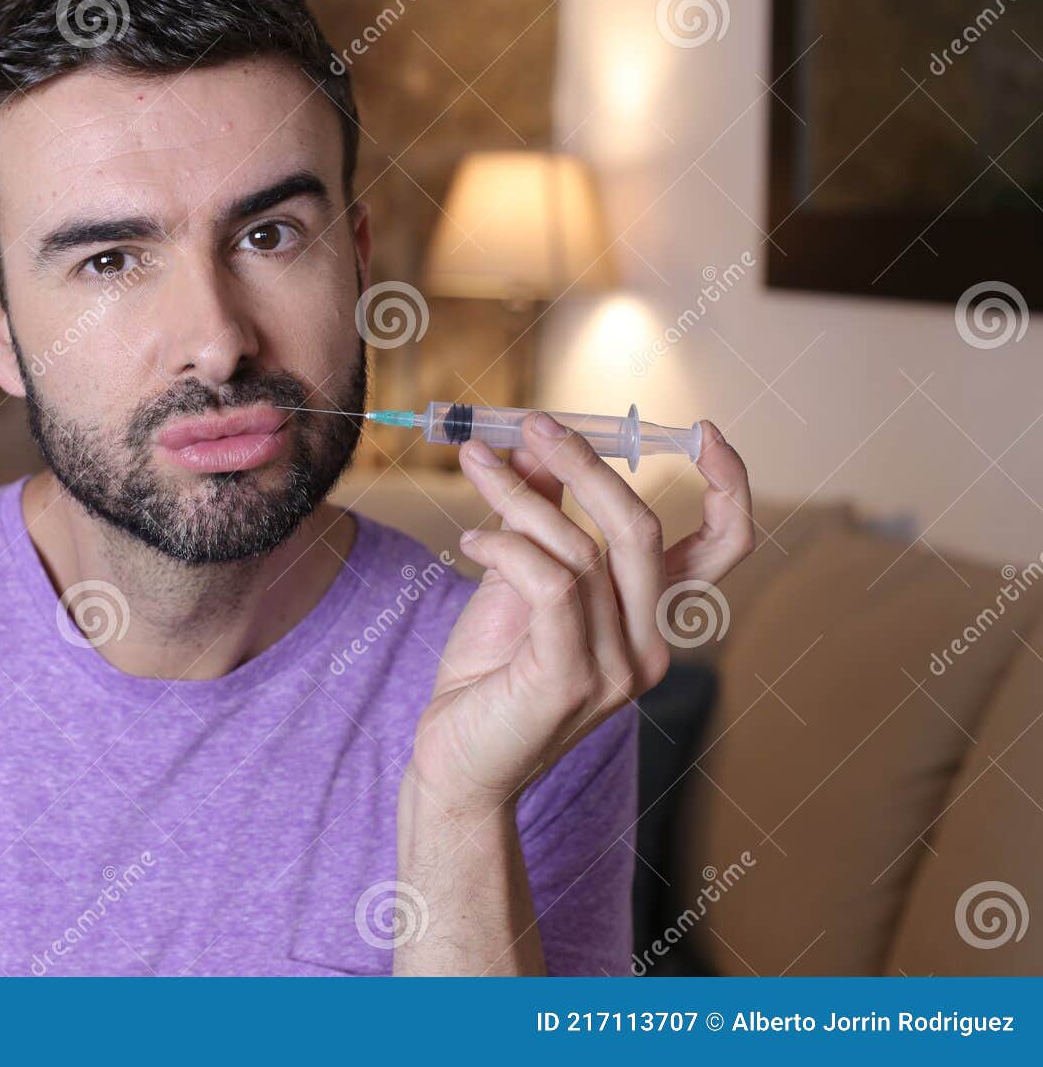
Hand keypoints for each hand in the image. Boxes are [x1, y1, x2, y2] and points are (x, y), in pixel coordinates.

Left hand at [408, 412, 753, 812]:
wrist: (454, 761)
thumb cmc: (489, 675)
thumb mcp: (518, 580)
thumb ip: (542, 517)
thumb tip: (544, 446)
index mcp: (652, 620)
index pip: (722, 548)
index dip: (730, 487)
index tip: (705, 430)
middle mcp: (649, 645)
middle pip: (642, 531)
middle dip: (588, 464)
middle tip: (533, 424)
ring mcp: (615, 669)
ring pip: (583, 549)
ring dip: (522, 496)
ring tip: (477, 468)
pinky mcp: (570, 680)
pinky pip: (551, 583)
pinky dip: (507, 545)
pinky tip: (469, 539)